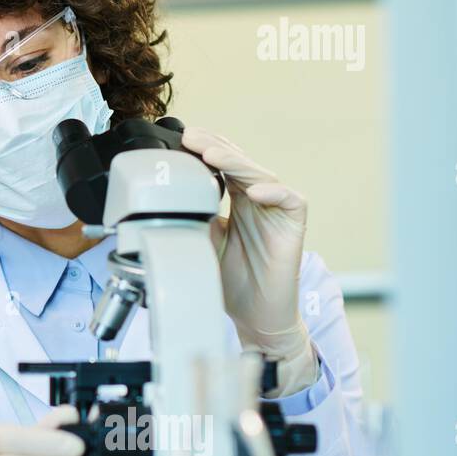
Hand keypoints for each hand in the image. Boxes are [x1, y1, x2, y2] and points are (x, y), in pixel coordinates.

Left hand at [179, 127, 317, 396]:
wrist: (255, 318)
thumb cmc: (229, 282)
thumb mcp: (200, 244)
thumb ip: (190, 218)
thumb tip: (162, 197)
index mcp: (234, 200)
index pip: (222, 164)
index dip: (205, 148)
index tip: (180, 138)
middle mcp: (256, 199)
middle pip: (239, 163)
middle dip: (215, 146)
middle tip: (191, 137)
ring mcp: (276, 210)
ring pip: (260, 174)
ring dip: (236, 163)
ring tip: (213, 155)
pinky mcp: (293, 225)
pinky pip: (290, 200)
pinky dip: (273, 193)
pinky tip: (253, 192)